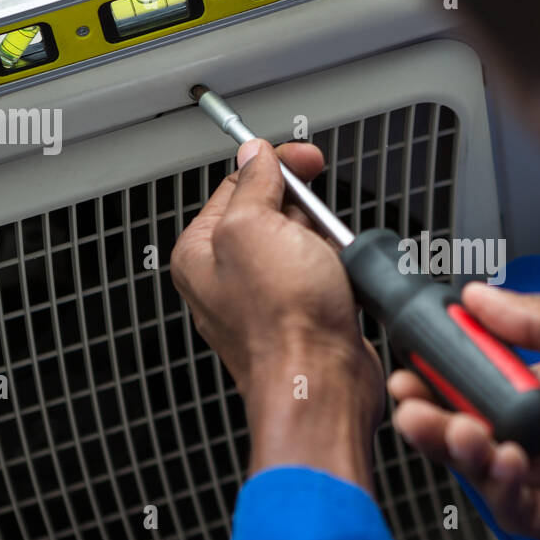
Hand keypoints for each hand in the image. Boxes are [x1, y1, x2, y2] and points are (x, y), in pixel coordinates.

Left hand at [171, 139, 383, 488]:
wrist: (322, 383)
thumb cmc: (283, 323)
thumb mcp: (256, 227)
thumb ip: (253, 184)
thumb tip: (255, 157)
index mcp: (200, 253)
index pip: (236, 186)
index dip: (273, 166)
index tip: (305, 160)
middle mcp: (226, 279)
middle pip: (270, 214)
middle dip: (303, 210)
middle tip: (317, 220)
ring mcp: (265, 300)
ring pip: (302, 245)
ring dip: (325, 243)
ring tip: (327, 262)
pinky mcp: (300, 318)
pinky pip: (322, 277)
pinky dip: (337, 273)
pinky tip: (339, 284)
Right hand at [389, 284, 539, 539]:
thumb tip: (480, 297)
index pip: (482, 382)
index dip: (443, 376)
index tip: (412, 363)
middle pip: (476, 433)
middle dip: (435, 420)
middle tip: (412, 406)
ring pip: (493, 476)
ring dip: (463, 454)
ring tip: (458, 430)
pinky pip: (530, 513)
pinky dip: (506, 491)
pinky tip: (507, 461)